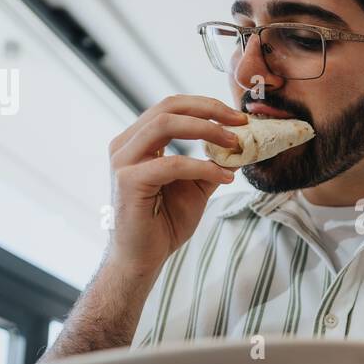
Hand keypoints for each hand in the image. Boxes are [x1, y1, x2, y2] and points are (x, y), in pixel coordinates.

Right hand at [105, 96, 247, 276]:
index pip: (172, 106)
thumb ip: (211, 163)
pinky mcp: (128, 181)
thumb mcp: (196, 186)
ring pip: (165, 125)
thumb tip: (240, 145)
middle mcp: (126, 144)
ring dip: (206, 130)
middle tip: (240, 121)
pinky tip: (224, 177)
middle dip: (209, 109)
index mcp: (138, 140)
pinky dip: (202, 167)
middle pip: (168, 106)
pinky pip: (171, 163)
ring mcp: (123, 161)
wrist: (144, 258)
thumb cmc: (164, 223)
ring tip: (234, 144)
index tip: (238, 117)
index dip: (207, 105)